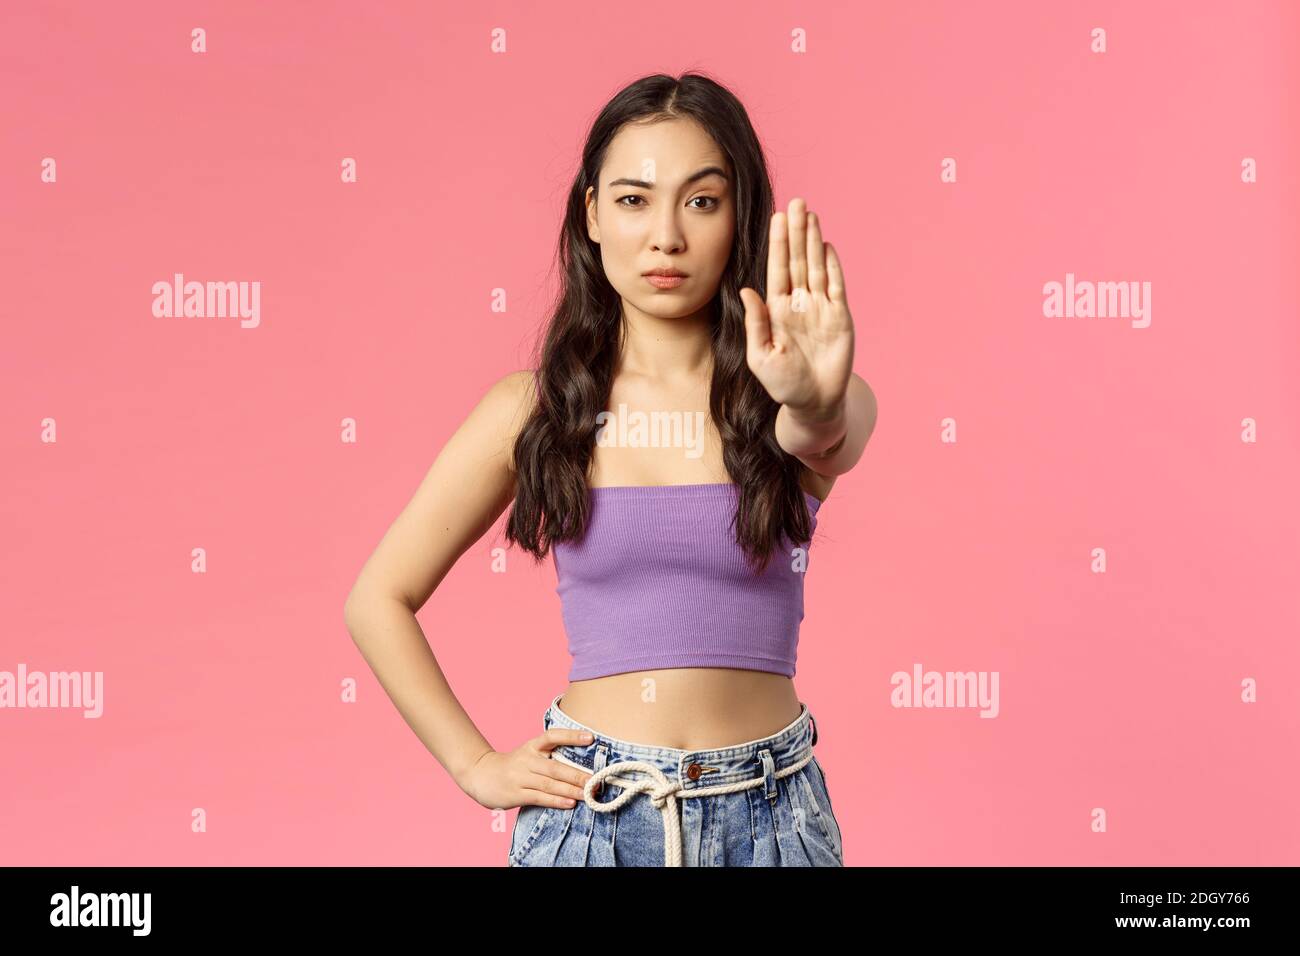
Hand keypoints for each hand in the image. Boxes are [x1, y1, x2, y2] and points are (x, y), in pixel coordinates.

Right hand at [459, 728, 595, 810]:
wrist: (480, 775)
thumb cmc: (513, 766)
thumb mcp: (529, 754)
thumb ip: (550, 758)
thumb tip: (582, 767)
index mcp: (532, 746)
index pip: (552, 736)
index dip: (571, 736)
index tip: (591, 738)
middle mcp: (527, 760)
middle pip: (556, 767)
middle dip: (578, 775)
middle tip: (597, 781)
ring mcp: (520, 777)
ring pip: (550, 784)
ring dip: (571, 790)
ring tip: (589, 794)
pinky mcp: (516, 794)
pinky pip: (540, 797)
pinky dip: (556, 800)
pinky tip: (570, 803)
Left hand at [740, 197, 854, 419]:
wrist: (814, 403)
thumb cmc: (784, 385)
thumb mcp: (761, 357)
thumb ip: (756, 324)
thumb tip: (747, 290)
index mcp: (777, 311)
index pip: (777, 270)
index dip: (778, 244)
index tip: (776, 219)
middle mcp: (798, 304)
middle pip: (798, 261)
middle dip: (796, 232)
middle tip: (796, 203)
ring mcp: (820, 308)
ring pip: (817, 267)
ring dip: (814, 241)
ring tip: (811, 215)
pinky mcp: (840, 317)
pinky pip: (836, 286)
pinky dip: (833, 266)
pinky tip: (827, 245)